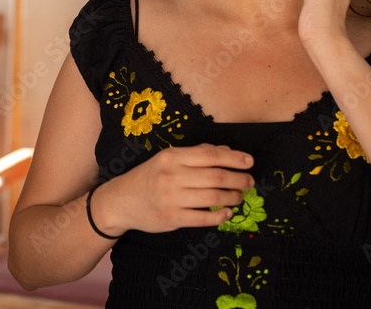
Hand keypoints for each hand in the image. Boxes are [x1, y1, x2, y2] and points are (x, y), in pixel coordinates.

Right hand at [97, 144, 253, 232]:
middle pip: (216, 177)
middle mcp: (171, 176)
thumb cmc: (147, 177)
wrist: (120, 201)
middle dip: (239, 179)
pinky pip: (204, 218)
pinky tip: (227, 212)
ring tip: (239, 196)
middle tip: (249, 182)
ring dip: (233, 197)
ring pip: (213, 197)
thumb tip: (226, 151)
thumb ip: (195, 154)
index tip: (249, 161)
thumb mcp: (166, 159)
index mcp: (171, 157)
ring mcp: (172, 199)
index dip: (234, 158)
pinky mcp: (172, 218)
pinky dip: (221, 215)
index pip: (210, 155)